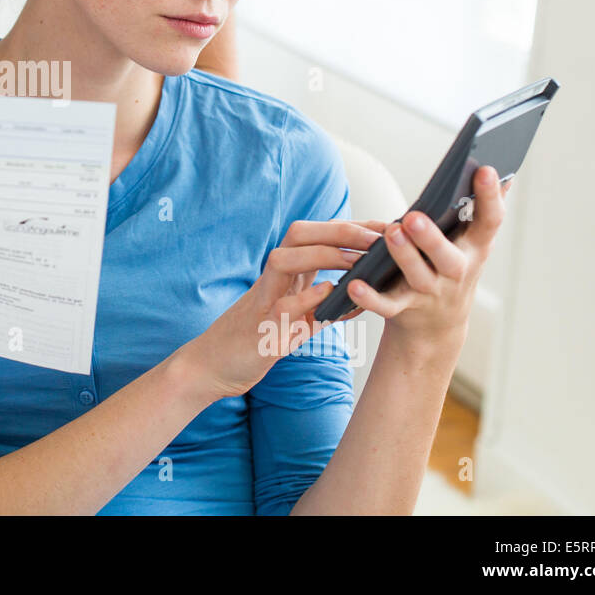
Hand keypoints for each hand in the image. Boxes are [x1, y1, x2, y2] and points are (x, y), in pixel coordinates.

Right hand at [181, 218, 387, 401]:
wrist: (211, 367)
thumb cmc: (254, 340)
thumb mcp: (293, 319)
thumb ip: (322, 307)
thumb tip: (359, 300)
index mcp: (283, 275)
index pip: (315, 236)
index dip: (350, 228)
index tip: (382, 227)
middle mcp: (271, 280)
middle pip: (298, 235)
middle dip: (339, 231)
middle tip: (376, 239)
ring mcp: (261, 301)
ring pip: (285, 261)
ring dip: (323, 255)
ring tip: (356, 262)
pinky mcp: (258, 330)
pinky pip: (281, 307)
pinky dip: (305, 299)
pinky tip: (329, 294)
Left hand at [345, 165, 512, 347]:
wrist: (438, 323)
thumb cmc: (452, 264)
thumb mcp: (473, 240)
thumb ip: (482, 207)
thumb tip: (501, 166)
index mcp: (476, 248)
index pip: (489, 221)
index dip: (490, 197)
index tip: (485, 169)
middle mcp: (457, 272)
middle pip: (448, 257)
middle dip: (432, 238)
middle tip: (414, 217)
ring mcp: (430, 291)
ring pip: (418, 277)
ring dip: (404, 256)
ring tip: (390, 233)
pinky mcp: (404, 307)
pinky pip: (387, 305)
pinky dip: (370, 297)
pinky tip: (355, 284)